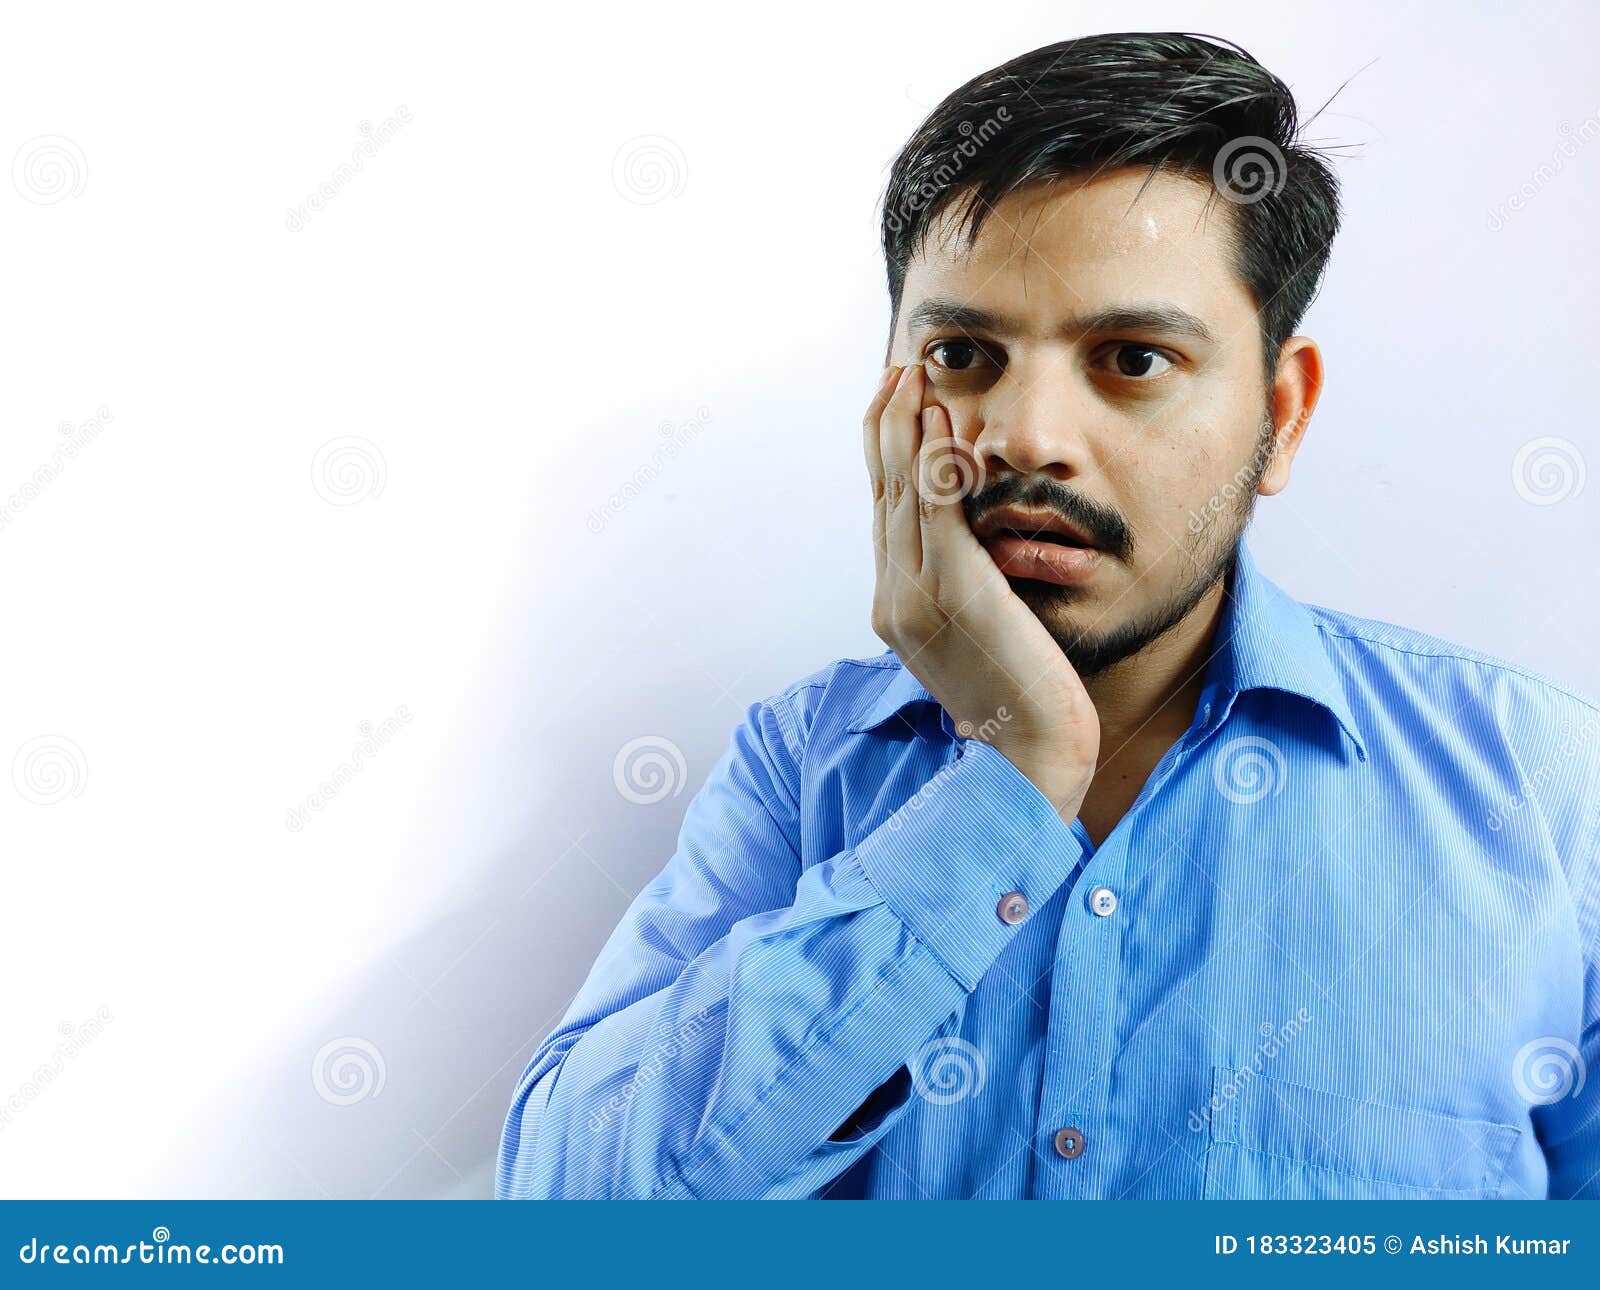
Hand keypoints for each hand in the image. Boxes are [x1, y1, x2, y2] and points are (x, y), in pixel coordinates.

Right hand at [863, 362, 1099, 822]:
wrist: (1028, 753)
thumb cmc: (1020, 697)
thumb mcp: (983, 630)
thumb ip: (970, 582)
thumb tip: (982, 535)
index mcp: (897, 604)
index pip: (885, 509)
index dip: (886, 450)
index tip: (896, 400)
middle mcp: (894, 596)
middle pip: (883, 491)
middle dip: (887, 424)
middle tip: (899, 368)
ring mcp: (917, 596)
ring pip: (902, 494)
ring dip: (906, 429)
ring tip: (914, 378)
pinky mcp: (955, 594)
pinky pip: (937, 514)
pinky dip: (934, 466)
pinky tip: (941, 426)